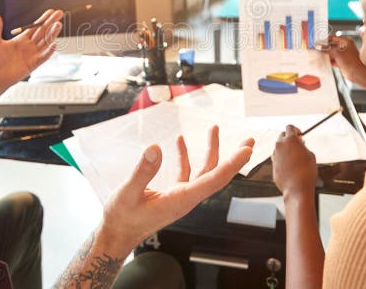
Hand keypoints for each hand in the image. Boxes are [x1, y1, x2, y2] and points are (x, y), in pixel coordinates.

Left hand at [0, 9, 63, 95]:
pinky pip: (43, 57)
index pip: (35, 27)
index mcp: (21, 40)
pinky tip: (54, 44)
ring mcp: (31, 56)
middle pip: (43, 33)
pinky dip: (49, 51)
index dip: (43, 19)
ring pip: (45, 43)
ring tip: (59, 24)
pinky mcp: (32, 65)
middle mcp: (28, 46)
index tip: (51, 11)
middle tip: (60, 13)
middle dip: (51, 23)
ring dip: (52, 34)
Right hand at [100, 126, 253, 254]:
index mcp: (180, 200)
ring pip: (203, 172)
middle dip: (234, 158)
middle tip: (249, 141)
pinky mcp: (173, 194)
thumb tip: (155, 148)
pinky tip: (180, 141)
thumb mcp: (127, 193)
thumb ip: (142, 172)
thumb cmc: (121, 219)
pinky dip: (186, 156)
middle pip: (217, 176)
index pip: (213, 180)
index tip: (247, 150)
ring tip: (214, 129)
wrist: (115, 236)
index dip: (232, 164)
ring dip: (210, 150)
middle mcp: (186, 198)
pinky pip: (186, 173)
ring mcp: (181, 196)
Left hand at [272, 125, 316, 198]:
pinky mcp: (272, 164)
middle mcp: (280, 145)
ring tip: (295, 156)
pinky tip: (290, 164)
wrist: (296, 188)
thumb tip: (301, 144)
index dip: (296, 130)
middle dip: (290, 138)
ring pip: (279, 146)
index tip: (300, 135)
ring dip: (285, 148)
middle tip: (298, 144)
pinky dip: (282, 157)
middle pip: (282, 135)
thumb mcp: (311, 155)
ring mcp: (275, 154)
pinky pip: (277, 156)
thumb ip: (304, 146)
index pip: (290, 127)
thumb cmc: (306, 173)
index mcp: (290, 140)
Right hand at [318, 36, 365, 84]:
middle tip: (316, 48)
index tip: (318, 42)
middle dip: (324, 48)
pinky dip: (328, 60)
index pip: (333, 38)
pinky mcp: (342, 61)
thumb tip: (319, 47)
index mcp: (346, 41)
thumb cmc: (349, 61)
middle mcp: (345, 47)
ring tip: (317, 54)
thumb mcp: (336, 53)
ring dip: (326, 54)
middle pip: (332, 45)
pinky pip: (333, 59)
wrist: (356, 73)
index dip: (325, 40)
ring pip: (332, 53)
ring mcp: (344, 54)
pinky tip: (322, 61)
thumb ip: (326, 49)